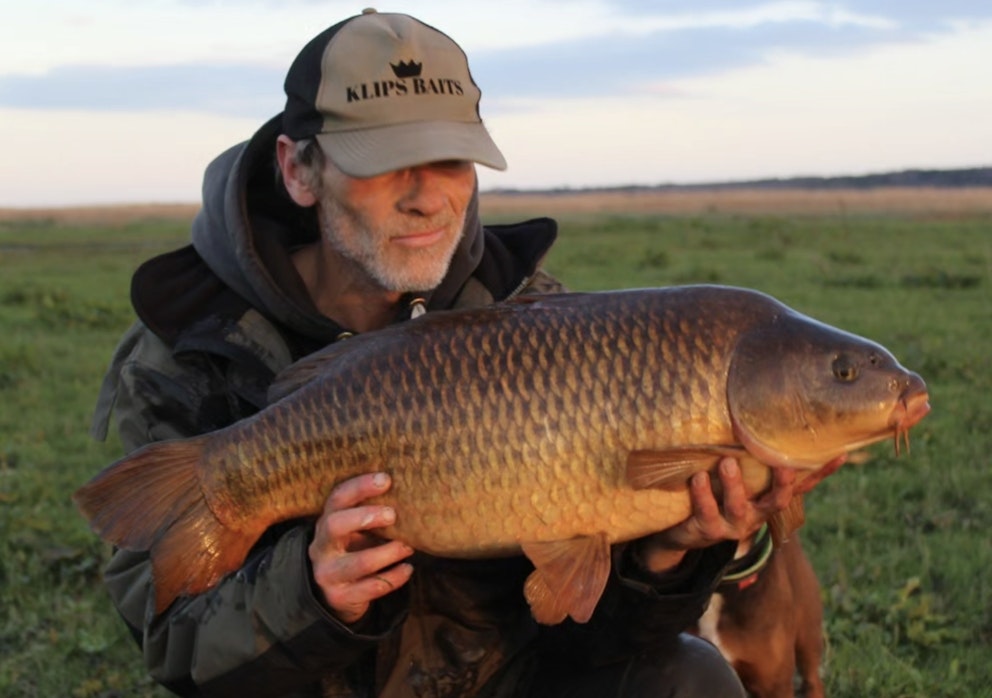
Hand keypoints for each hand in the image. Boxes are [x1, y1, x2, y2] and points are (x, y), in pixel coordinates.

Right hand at [308, 472, 414, 623]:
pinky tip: (408, 568)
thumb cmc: (352, 551)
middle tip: (393, 515)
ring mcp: (329, 574)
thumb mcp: (354, 531)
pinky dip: (394, 577)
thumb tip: (409, 492)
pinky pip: (372, 587)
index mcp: (326, 523)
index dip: (359, 487)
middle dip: (365, 517)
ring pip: (359, 563)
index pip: (337, 499)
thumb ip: (371, 515)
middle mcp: (322, 547)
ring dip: (388, 553)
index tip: (385, 479)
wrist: (333, 595)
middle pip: (336, 525)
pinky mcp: (341, 597)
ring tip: (409, 546)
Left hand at [635, 455, 845, 572]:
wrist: (686, 533)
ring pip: (739, 506)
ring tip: (726, 462)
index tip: (838, 453)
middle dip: (782, 483)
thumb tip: (761, 420)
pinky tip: (698, 476)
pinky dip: (703, 494)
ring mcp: (733, 525)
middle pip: (776, 501)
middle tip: (782, 462)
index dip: (821, 473)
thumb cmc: (716, 495)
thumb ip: (750, 458)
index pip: (801, 486)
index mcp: (768, 500)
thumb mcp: (738, 479)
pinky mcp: (708, 530)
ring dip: (734, 485)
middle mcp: (756, 514)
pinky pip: (707, 513)